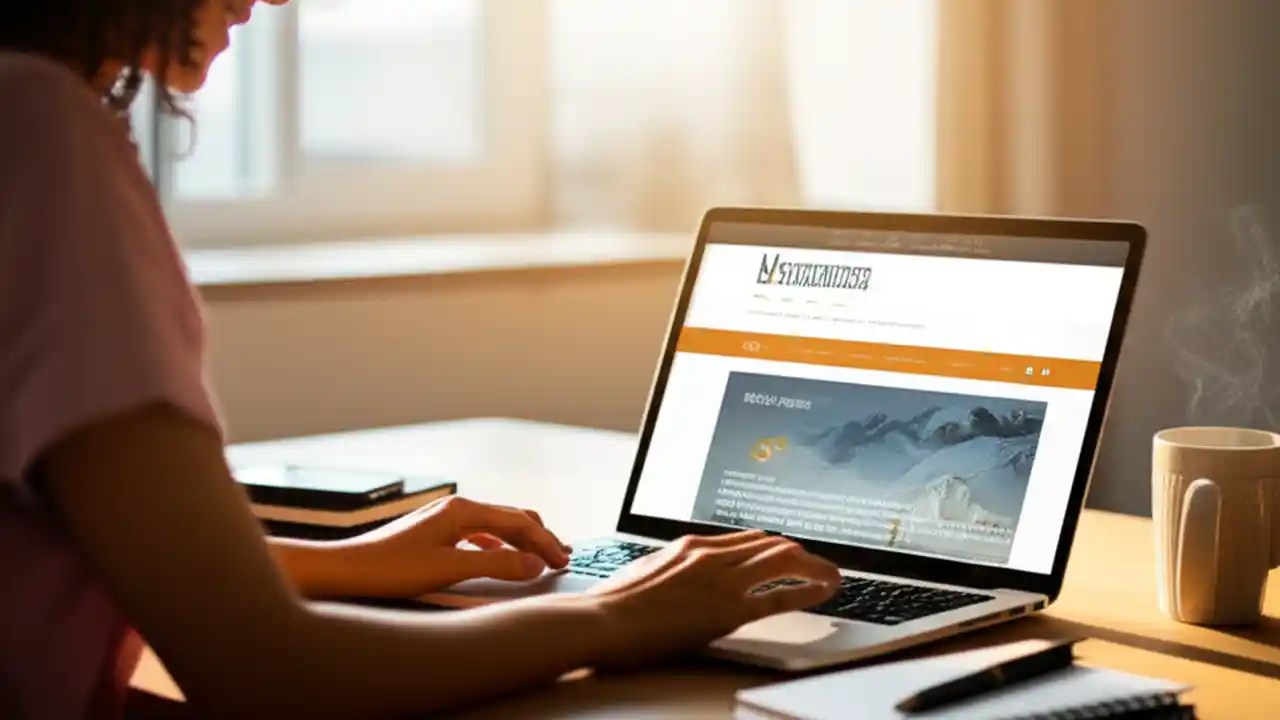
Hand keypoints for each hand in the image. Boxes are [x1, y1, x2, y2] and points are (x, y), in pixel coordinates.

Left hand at [315, 496, 571, 598]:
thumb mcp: (450, 569)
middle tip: (560, 558)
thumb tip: (534, 565)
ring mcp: (444, 519)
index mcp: (464, 511)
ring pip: (495, 526)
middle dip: (539, 536)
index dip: (546, 543)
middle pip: (511, 517)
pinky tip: (498, 557)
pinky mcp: (433, 532)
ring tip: (537, 557)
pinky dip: (498, 545)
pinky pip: (477, 534)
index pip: (520, 522)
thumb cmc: (391, 569)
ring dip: (519, 542)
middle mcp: (456, 508)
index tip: (563, 563)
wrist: (345, 569)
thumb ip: (497, 566)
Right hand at [586, 530, 839, 669]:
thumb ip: (669, 568)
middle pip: (770, 543)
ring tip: (832, 575)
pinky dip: (808, 589)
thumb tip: (677, 573)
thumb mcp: (644, 573)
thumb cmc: (612, 604)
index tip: (788, 554)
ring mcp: (720, 579)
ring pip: (783, 559)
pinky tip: (823, 591)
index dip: (773, 546)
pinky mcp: (726, 609)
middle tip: (819, 564)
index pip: (746, 538)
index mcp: (690, 545)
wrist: (599, 621)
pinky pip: (779, 595)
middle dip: (801, 553)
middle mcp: (710, 554)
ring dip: (814, 565)